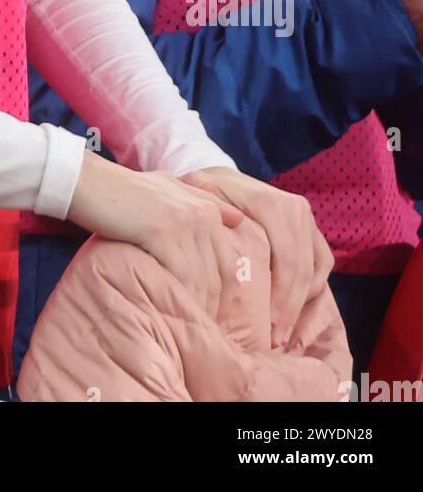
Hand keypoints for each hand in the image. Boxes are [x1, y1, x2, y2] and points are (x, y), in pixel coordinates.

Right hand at [67, 151, 243, 317]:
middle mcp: (201, 214)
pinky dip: (177, 295)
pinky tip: (169, 310)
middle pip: (216, 274)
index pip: (227, 262)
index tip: (211, 315)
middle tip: (200, 331)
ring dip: (195, 306)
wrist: (92, 183)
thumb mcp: (170, 185)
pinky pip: (179, 274)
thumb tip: (238, 218)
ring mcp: (184, 222)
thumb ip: (202, 199)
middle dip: (210, 305)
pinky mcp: (162, 232)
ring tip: (187, 330)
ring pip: (200, 278)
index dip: (221, 293)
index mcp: (206, 207)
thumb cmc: (128, 190)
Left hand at [180, 167, 331, 345]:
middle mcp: (295, 209)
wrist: (222, 181)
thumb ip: (203, 205)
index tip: (268, 328)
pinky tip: (294, 314)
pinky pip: (323, 264)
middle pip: (303, 270)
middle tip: (275, 341)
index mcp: (270, 202)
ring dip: (304, 306)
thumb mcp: (198, 193)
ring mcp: (308, 220)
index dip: (282, 298)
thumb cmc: (206, 194)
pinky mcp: (312, 231)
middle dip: (292, 310)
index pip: (286, 259)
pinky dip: (313, 291)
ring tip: (285, 335)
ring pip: (316, 271)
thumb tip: (216, 217)